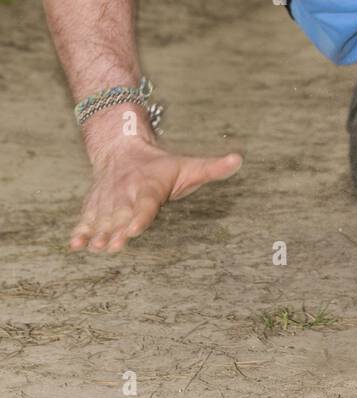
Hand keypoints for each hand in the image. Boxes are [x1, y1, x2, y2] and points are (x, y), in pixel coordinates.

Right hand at [70, 133, 242, 253]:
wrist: (122, 149)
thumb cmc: (161, 166)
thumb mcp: (188, 165)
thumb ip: (212, 168)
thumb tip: (239, 160)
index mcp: (148, 186)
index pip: (145, 203)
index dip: (140, 216)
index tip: (135, 228)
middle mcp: (125, 193)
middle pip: (120, 215)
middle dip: (116, 231)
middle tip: (112, 247)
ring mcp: (108, 200)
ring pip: (102, 219)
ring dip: (98, 234)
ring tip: (95, 248)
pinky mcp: (95, 205)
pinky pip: (86, 218)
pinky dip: (80, 231)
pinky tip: (75, 245)